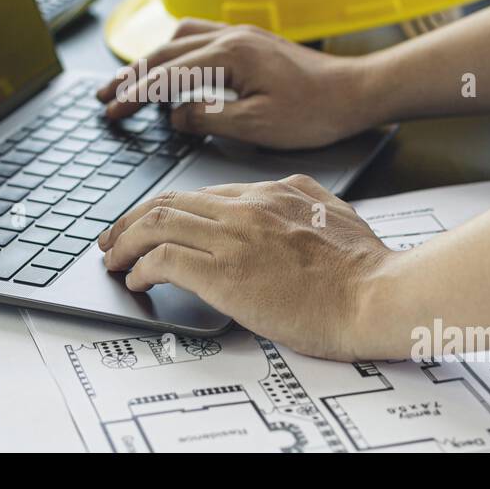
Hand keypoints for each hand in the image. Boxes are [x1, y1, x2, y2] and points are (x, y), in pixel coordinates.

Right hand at [95, 19, 375, 148]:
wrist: (355, 92)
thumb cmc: (314, 113)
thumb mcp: (256, 126)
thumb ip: (208, 118)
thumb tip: (174, 116)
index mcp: (229, 57)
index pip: (166, 76)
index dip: (133, 95)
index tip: (111, 111)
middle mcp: (231, 37)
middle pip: (165, 53)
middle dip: (130, 76)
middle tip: (104, 98)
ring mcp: (241, 35)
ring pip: (180, 39)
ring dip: (151, 60)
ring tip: (130, 82)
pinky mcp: (251, 42)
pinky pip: (200, 38)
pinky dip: (176, 52)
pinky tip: (173, 66)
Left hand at [97, 174, 388, 359]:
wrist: (376, 295)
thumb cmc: (364, 269)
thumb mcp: (333, 212)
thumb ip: (303, 199)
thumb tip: (285, 196)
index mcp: (271, 193)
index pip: (201, 194)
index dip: (167, 210)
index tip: (150, 226)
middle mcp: (246, 208)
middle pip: (169, 202)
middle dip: (131, 221)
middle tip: (112, 239)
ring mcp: (233, 239)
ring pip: (156, 224)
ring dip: (125, 243)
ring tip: (113, 260)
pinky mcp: (224, 274)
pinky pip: (164, 261)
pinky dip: (140, 268)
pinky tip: (136, 281)